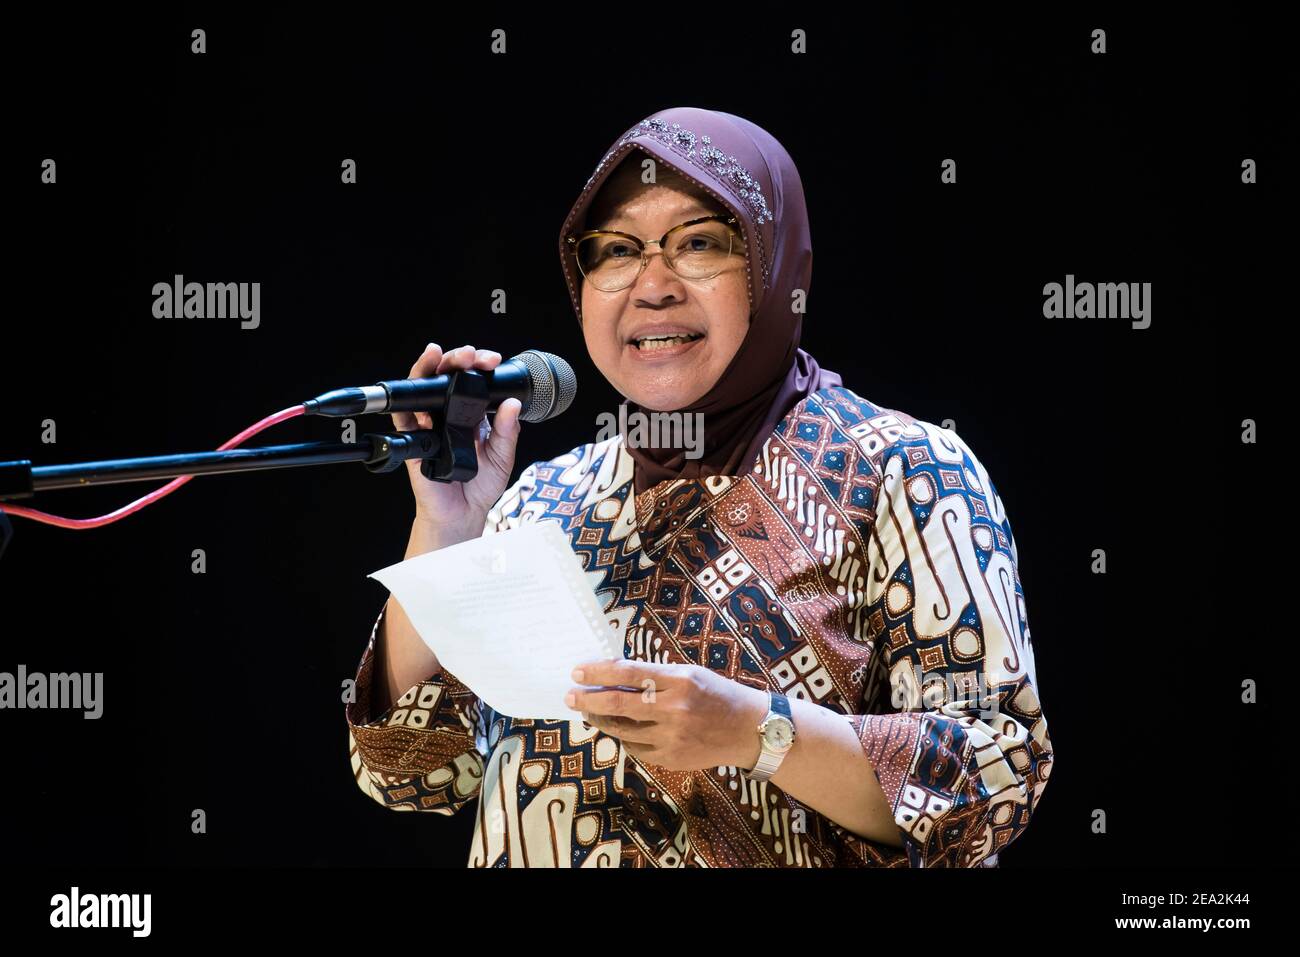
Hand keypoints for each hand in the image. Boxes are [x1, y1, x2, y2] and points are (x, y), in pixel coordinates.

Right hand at [394, 343, 522, 543]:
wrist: (463, 512)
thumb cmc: (480, 485)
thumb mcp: (502, 456)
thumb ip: (507, 431)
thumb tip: (512, 404)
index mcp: (472, 413)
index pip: (473, 380)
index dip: (480, 365)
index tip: (492, 360)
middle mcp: (449, 413)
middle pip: (447, 376)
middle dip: (458, 359)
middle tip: (471, 355)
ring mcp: (430, 424)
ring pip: (423, 387)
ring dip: (430, 367)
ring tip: (441, 355)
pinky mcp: (414, 439)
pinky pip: (405, 416)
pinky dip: (411, 403)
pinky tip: (424, 391)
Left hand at [564, 659, 769, 771]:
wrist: (749, 729)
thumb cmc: (716, 695)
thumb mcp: (689, 674)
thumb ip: (655, 676)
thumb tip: (614, 677)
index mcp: (680, 681)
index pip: (629, 673)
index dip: (599, 673)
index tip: (577, 672)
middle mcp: (675, 709)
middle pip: (619, 705)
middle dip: (588, 700)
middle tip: (570, 696)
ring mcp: (672, 737)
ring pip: (623, 730)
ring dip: (601, 720)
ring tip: (590, 712)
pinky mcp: (672, 759)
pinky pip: (636, 748)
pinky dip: (624, 738)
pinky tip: (619, 729)